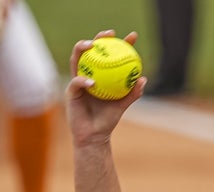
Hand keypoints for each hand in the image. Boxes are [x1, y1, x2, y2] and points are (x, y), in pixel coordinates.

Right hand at [66, 31, 145, 147]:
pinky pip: (76, 83)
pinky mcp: (70, 92)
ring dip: (82, 49)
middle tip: (110, 34)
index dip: (120, 44)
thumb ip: (133, 93)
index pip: (111, 56)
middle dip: (99, 38)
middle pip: (91, 51)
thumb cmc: (108, 120)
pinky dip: (83, 81)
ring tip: (92, 45)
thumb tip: (144, 78)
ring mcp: (77, 81)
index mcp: (101, 75)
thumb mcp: (122, 105)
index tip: (132, 37)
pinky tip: (92, 81)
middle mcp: (88, 74)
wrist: (94, 135)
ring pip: (77, 60)